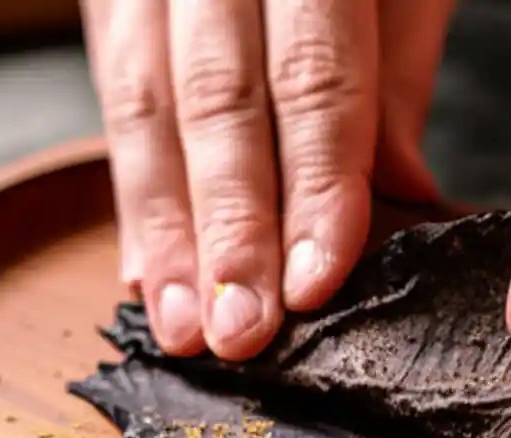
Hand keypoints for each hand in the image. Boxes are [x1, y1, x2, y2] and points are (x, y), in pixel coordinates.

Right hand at [82, 0, 452, 359]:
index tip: (314, 278)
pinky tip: (146, 270)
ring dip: (168, 231)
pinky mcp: (110, 0)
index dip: (316, 183)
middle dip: (231, 228)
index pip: (315, 77)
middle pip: (220, 103)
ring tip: (185, 325)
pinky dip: (132, 195)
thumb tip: (400, 197)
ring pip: (149, 109)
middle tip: (242, 331)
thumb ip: (394, 77)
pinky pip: (115, 98)